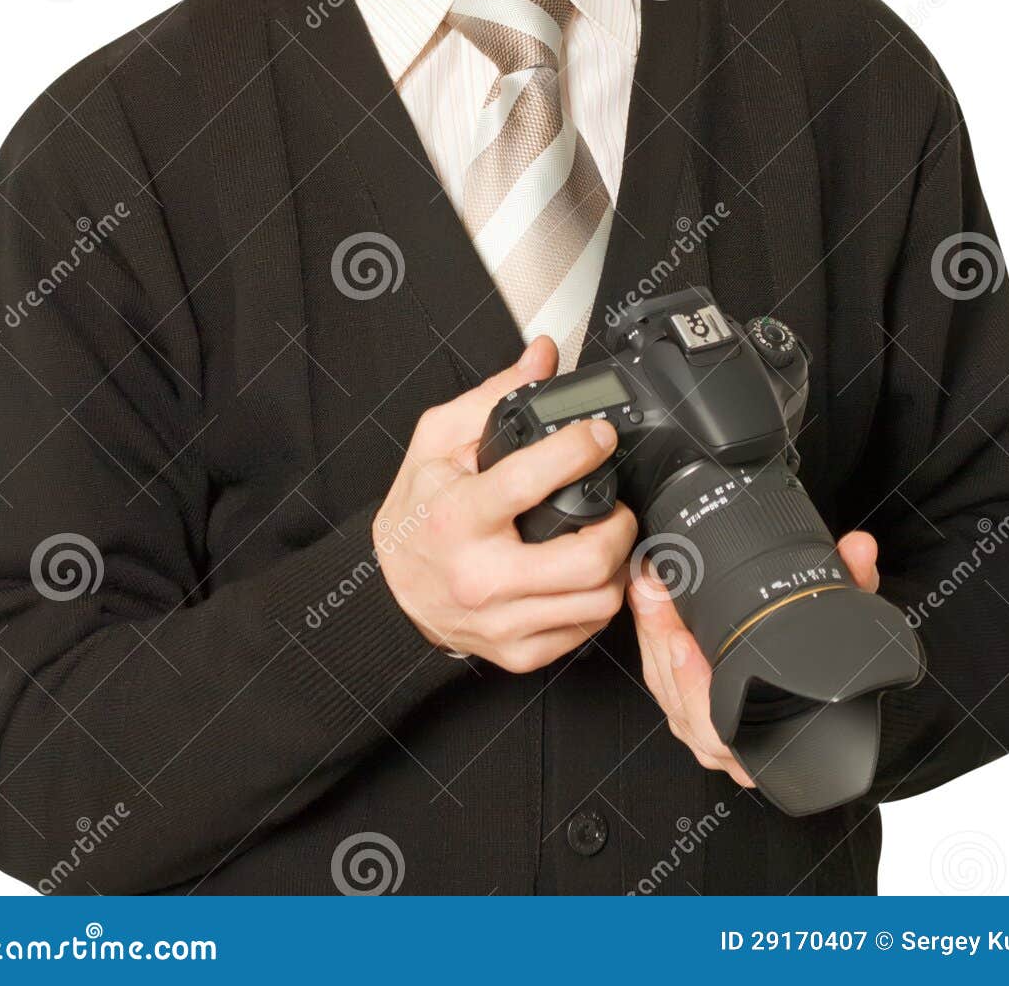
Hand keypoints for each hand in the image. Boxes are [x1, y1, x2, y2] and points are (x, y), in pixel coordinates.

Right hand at [374, 335, 637, 671]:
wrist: (388, 590)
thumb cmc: (416, 513)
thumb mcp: (438, 440)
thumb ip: (494, 395)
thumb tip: (541, 356)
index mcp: (458, 516)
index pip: (530, 480)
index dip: (579, 450)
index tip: (599, 436)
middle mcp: (481, 575)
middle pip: (586, 559)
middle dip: (620, 523)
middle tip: (617, 502)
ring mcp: (502, 621)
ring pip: (597, 601)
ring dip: (618, 563)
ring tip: (608, 536)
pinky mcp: (518, 652)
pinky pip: (584, 631)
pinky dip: (599, 598)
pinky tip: (587, 573)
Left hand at [628, 529, 879, 782]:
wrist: (837, 699)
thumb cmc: (832, 666)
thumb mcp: (845, 623)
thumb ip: (853, 585)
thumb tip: (860, 547)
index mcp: (772, 738)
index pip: (721, 727)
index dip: (694, 687)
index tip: (683, 640)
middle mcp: (738, 746)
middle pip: (683, 705)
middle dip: (662, 645)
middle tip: (654, 595)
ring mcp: (713, 734)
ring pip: (668, 694)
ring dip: (653, 640)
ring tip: (648, 594)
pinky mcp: (694, 712)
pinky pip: (664, 685)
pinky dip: (653, 645)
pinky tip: (649, 609)